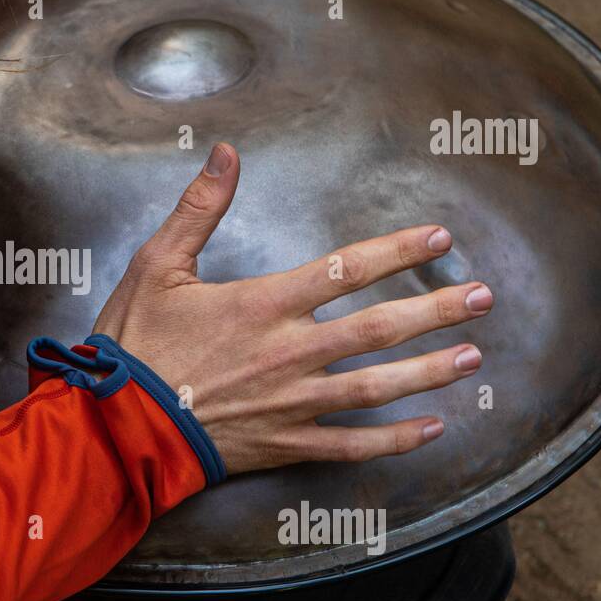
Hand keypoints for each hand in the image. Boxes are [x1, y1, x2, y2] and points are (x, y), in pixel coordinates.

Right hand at [92, 142, 492, 473]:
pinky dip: (394, 441)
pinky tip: (432, 429)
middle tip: (484, 300)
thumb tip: (225, 153)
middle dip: (436, 312)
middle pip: (379, 329)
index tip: (441, 240)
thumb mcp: (156, 265)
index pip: (347, 270)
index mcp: (263, 305)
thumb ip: (198, 209)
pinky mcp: (284, 444)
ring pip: (377, 387)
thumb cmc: (135, 345)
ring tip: (473, 357)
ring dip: (430, 371)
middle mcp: (289, 353)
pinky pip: (350, 446)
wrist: (116, 425)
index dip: (398, 252)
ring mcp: (292, 403)